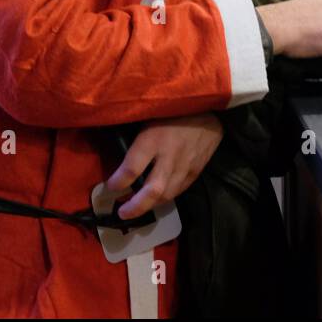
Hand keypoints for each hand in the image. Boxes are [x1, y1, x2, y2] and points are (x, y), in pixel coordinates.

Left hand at [104, 113, 223, 219]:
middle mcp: (169, 157)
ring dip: (149, 206)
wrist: (210, 111)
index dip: (118, 181)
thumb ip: (137, 136)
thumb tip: (118, 152)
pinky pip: (178, 191)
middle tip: (122, 213)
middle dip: (135, 206)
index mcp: (154, 139)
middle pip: (151, 191)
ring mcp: (185, 167)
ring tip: (136, 209)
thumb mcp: (150, 115)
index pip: (132, 168)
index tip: (110, 185)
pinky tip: (156, 199)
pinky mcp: (195, 172)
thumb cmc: (174, 109)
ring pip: (166, 195)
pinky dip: (165, 198)